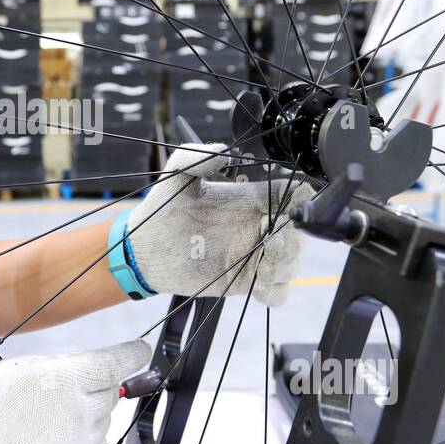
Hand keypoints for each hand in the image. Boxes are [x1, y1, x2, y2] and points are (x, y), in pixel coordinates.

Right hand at [0, 339, 150, 443]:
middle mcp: (83, 408)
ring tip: (49, 422)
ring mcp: (86, 439)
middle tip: (67, 393)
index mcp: (67, 378)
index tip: (139, 352)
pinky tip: (53, 441)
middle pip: (110, 390)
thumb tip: (79, 367)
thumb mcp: (17, 370)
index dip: (132, 355)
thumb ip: (57, 366)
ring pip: (102, 418)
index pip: (116, 362)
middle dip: (97, 386)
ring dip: (87, 414)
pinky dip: (82, 440)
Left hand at [126, 144, 312, 304]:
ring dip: (286, 264)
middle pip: (298, 233)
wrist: (144, 250)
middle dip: (293, 238)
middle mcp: (256, 227)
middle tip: (272, 240)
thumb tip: (224, 151)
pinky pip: (276, 292)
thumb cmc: (162, 211)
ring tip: (264, 263)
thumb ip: (195, 156)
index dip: (300, 199)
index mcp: (249, 200)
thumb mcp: (176, 175)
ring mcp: (252, 256)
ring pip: (291, 263)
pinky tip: (259, 283)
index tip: (291, 206)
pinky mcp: (245, 282)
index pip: (291, 195)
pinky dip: (276, 291)